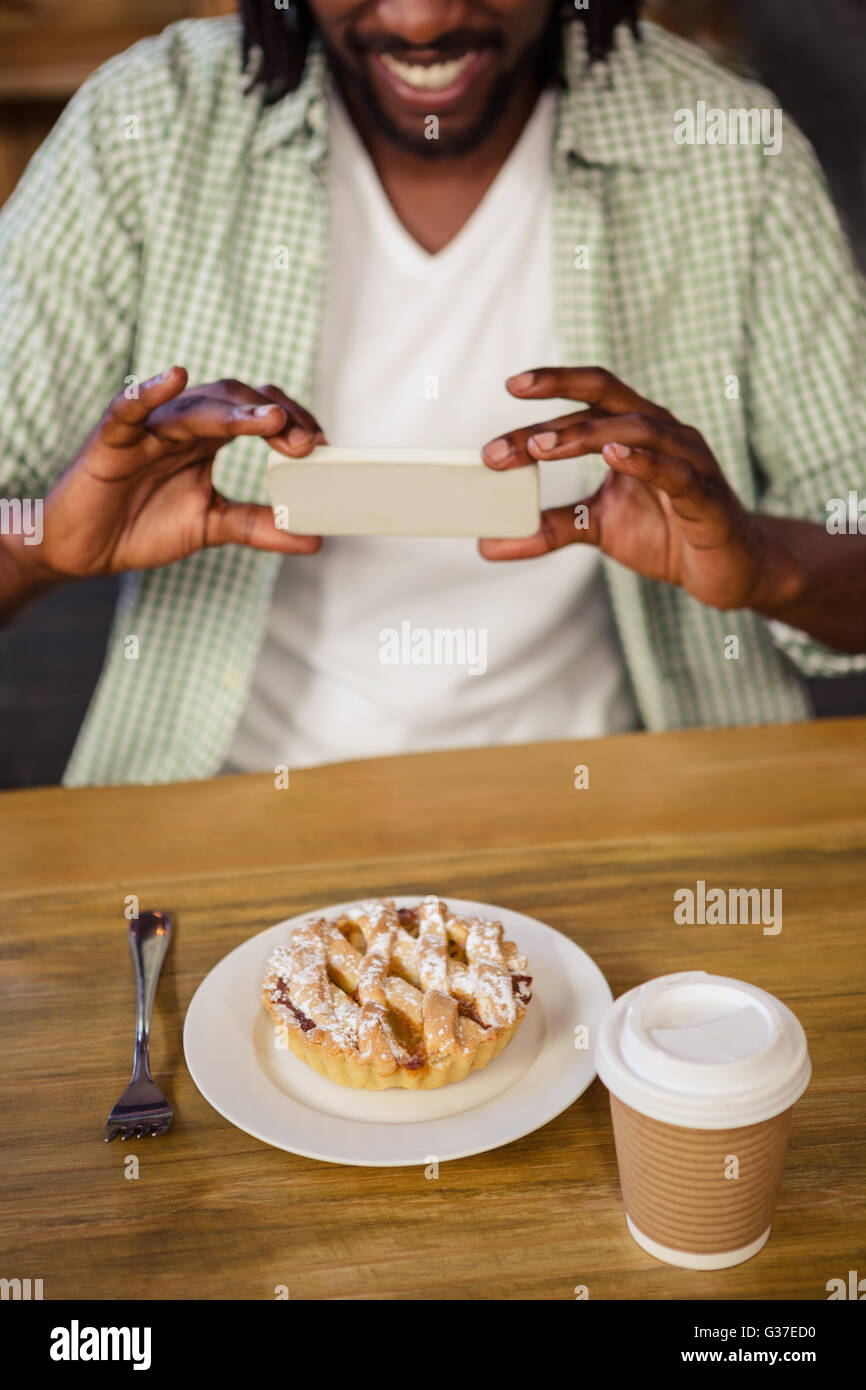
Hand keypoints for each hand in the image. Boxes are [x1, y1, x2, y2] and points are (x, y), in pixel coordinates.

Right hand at [26, 367, 324, 579]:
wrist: (83, 549)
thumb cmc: (142, 526)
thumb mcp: (211, 526)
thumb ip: (259, 527)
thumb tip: (314, 537)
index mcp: (207, 439)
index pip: (257, 413)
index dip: (292, 423)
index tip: (321, 446)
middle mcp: (181, 425)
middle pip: (233, 400)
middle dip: (274, 417)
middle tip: (307, 442)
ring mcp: (147, 429)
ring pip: (194, 406)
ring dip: (235, 412)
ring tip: (271, 420)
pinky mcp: (111, 441)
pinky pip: (129, 409)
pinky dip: (150, 392)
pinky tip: (176, 378)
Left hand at [480, 366, 794, 611]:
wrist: (728, 570)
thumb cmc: (667, 533)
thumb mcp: (597, 528)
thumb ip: (547, 528)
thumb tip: (487, 543)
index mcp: (637, 430)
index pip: (593, 395)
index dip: (555, 384)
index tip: (510, 385)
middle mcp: (665, 434)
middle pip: (608, 402)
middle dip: (553, 418)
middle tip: (507, 446)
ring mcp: (690, 462)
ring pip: (639, 430)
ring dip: (587, 437)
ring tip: (542, 447)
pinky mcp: (707, 499)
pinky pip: (676, 473)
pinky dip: (644, 462)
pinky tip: (614, 457)